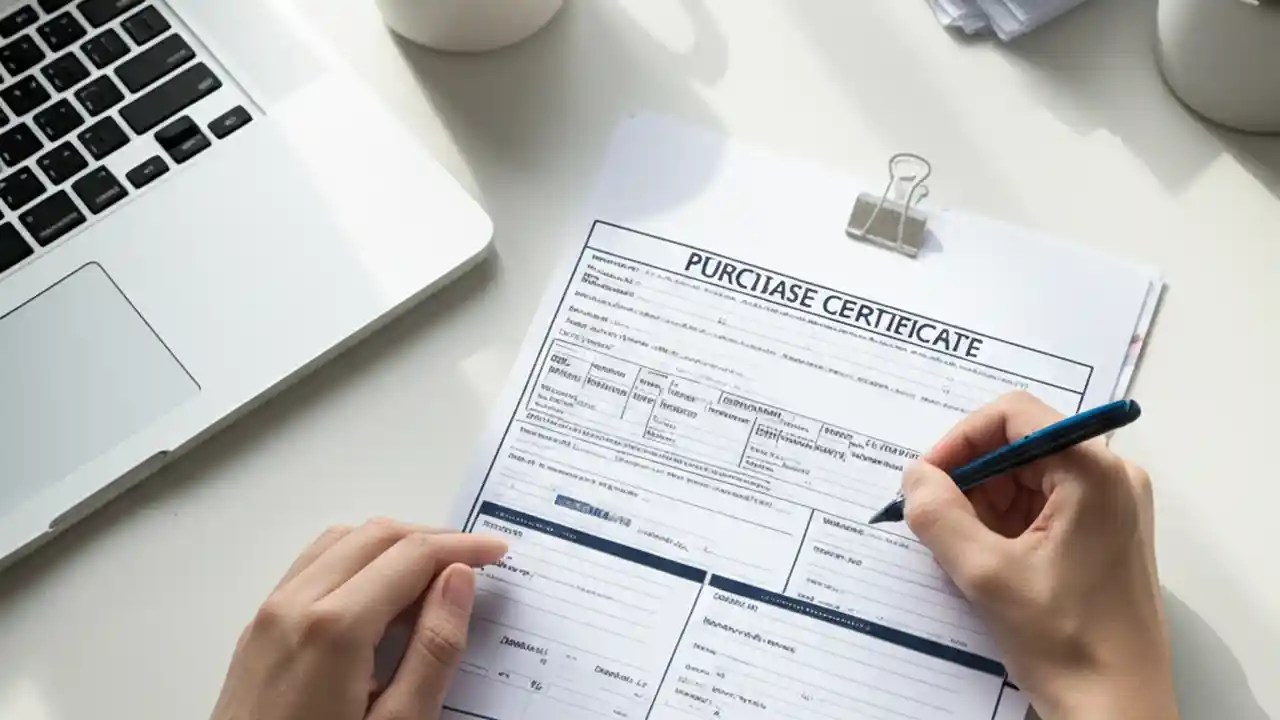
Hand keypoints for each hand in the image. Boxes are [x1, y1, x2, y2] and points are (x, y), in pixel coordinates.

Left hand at [210, 519, 506, 719]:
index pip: (411, 555)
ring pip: (339, 540)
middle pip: (375, 535)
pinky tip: (379, 593)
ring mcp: (268, 615)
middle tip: (474, 561)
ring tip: (432, 575)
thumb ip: (433, 651)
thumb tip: (458, 580)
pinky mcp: (256, 631)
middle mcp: (294, 606)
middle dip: (431, 538)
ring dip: (391, 544)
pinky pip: (310, 566)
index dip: (461, 546)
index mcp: (334, 628)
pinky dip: (354, 558)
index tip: (497, 552)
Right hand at [901, 393, 1176, 719]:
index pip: (1014, 415)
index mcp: (1094, 473)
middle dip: (969, 479)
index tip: (926, 479)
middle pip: (1019, 445)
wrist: (1117, 709)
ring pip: (1026, 477)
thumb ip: (939, 515)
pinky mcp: (1102, 533)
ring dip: (983, 505)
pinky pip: (1040, 505)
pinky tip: (986, 563)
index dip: (960, 439)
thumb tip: (914, 476)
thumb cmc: (1066, 644)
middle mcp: (1110, 477)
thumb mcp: (985, 575)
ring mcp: (1109, 506)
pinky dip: (1003, 525)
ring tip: (962, 552)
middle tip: (935, 522)